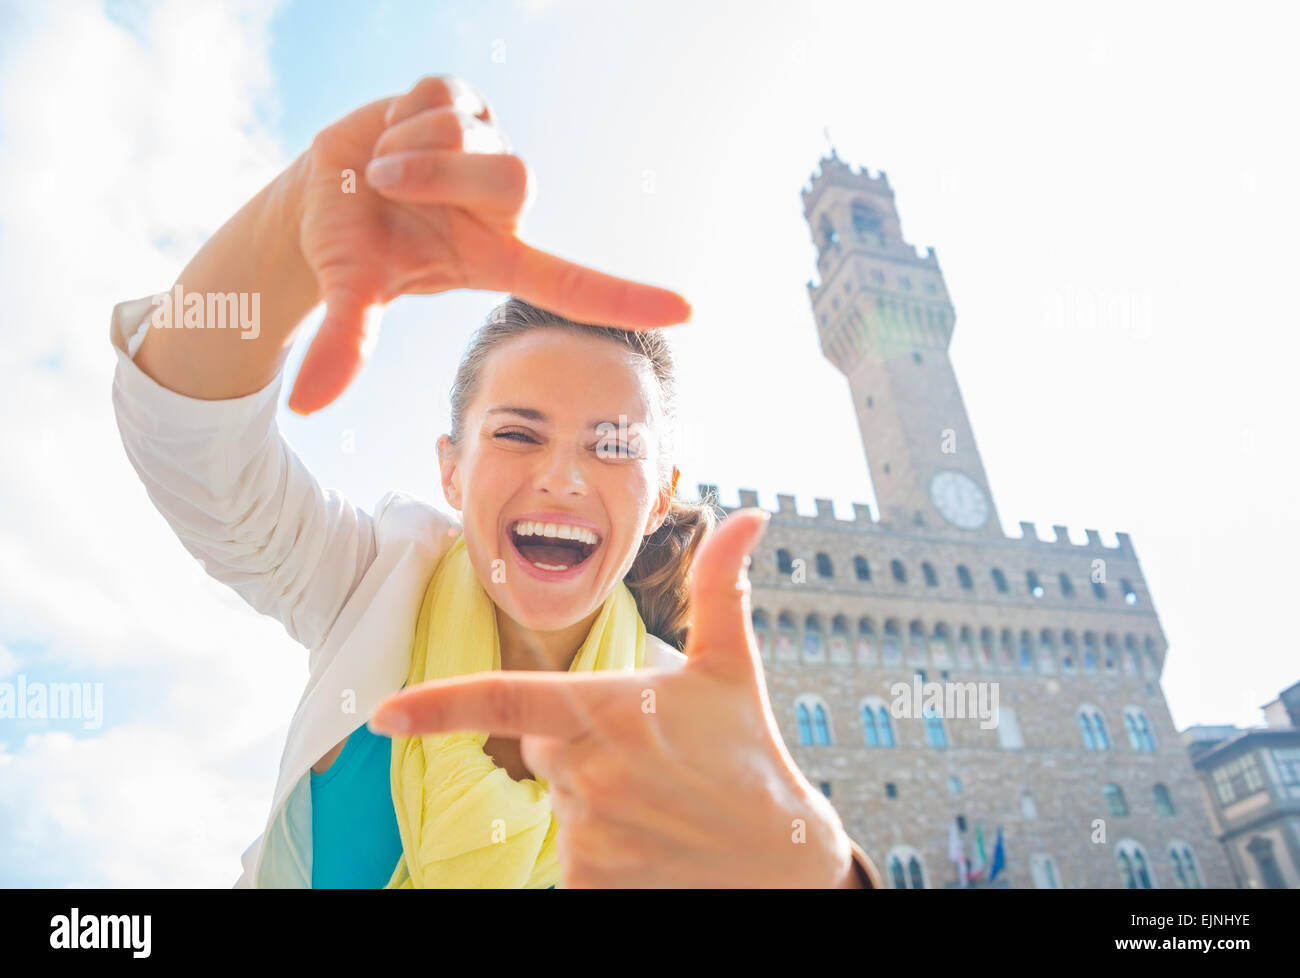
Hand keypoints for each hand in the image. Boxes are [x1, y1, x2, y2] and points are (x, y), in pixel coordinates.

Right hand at [288, 75, 691, 413]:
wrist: (320, 194)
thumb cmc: (355, 249)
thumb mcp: (352, 292)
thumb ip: (344, 343)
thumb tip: (304, 404)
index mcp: (496, 259)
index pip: (575, 283)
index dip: (627, 297)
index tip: (686, 312)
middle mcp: (504, 207)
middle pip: (516, 178)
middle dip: (439, 177)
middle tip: (389, 186)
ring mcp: (489, 150)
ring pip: (474, 133)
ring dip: (410, 149)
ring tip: (385, 171)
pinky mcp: (467, 102)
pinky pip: (446, 96)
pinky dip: (403, 115)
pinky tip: (392, 133)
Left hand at [368, 508, 858, 887]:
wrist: (782, 860)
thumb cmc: (750, 754)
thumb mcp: (732, 666)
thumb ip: (722, 585)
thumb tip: (750, 516)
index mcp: (606, 710)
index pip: (504, 700)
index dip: (438, 705)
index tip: (382, 715)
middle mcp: (586, 773)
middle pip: (541, 746)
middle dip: (577, 743)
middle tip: (647, 755)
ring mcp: (586, 834)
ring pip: (558, 801)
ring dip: (593, 797)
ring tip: (658, 802)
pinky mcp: (589, 883)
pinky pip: (567, 858)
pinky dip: (599, 850)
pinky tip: (648, 844)